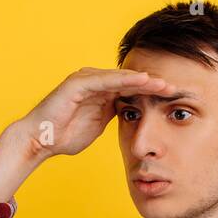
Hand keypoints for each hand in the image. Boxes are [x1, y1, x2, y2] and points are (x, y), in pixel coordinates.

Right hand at [15, 67, 171, 158]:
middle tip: (176, 87)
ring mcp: (86, 80)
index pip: (132, 89)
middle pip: (130, 80)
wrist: (41, 140)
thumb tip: (132, 116)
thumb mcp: (99, 125)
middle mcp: (95, 82)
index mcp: (102, 92)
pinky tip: (142, 80)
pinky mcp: (78, 83)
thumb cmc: (65, 135)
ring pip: (121, 78)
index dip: (153, 93)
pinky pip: (106, 80)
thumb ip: (113, 115)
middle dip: (153, 85)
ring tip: (164, 84)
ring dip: (144, 80)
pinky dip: (124, 80)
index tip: (174, 99)